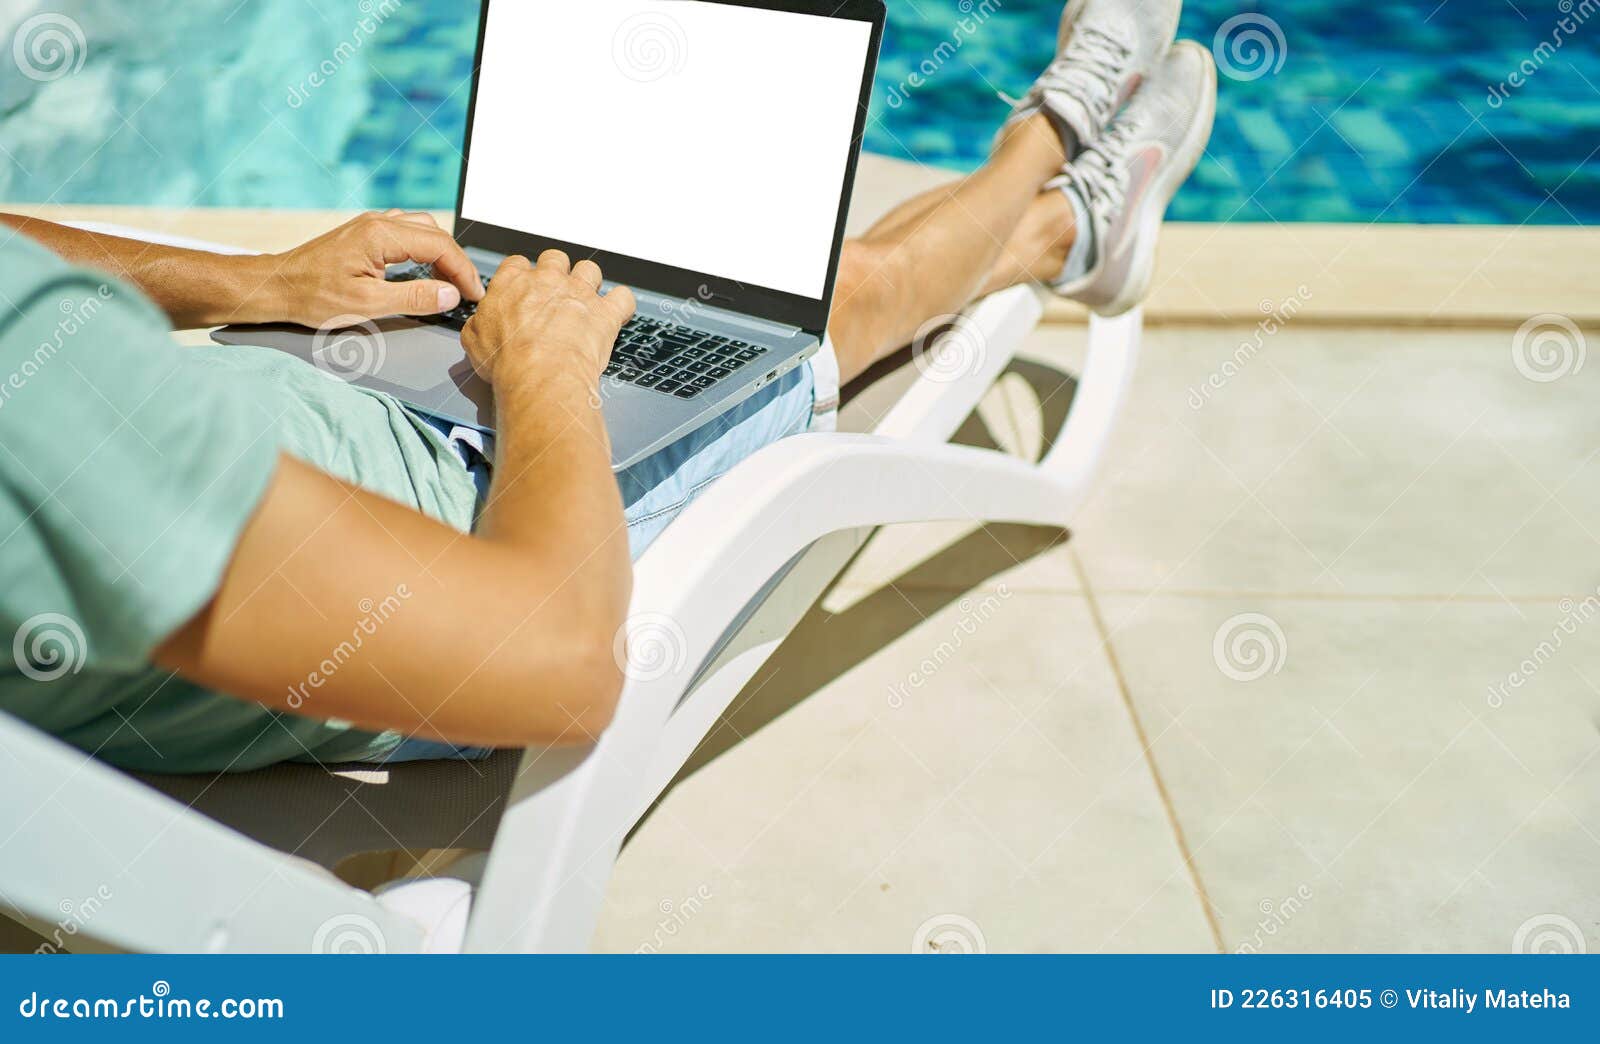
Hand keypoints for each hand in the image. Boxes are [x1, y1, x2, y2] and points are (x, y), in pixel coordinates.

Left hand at [252, 210, 484, 327]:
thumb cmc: (312, 295)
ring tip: (449, 282)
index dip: (463, 271)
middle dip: (456, 261)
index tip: (475, 294)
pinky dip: (424, 249)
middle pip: (435, 233)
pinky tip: (424, 269)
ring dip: (441, 253)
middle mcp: (378, 222)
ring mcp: (370, 225)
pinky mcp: (364, 233)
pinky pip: (406, 232)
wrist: (276, 286)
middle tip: (466, 291)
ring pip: (422, 229)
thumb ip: (413, 298)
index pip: (439, 246)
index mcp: (381, 235)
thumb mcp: (367, 304)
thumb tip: (450, 295)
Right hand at [461, 250, 635, 392]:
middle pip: (555, 258)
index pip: (517, 263)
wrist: (539, 375)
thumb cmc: (507, 361)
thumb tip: (479, 326)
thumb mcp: (474, 342)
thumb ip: (480, 325)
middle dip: (557, 271)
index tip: (525, 287)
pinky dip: (622, 304)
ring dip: (589, 282)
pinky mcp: (605, 313)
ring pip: (590, 269)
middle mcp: (547, 281)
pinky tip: (618, 312)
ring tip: (587, 300)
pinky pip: (623, 297)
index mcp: (512, 283)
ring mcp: (578, 293)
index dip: (523, 274)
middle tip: (556, 292)